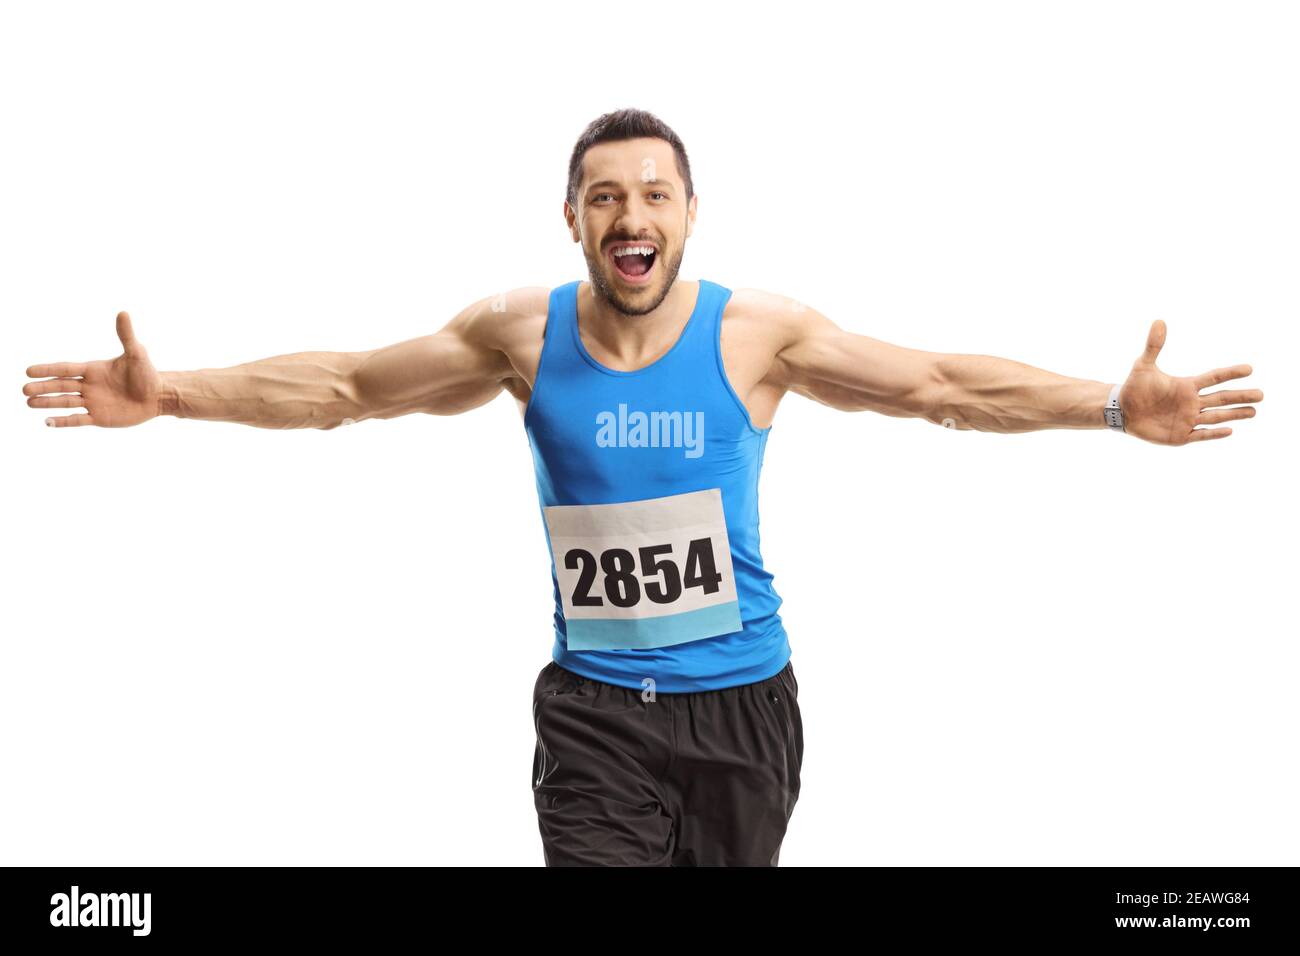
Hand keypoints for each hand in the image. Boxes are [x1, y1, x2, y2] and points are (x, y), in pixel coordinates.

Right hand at [24, 312, 162, 427]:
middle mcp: (89, 386)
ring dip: (48, 403)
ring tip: (29, 403)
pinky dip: (63, 422)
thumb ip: (126, 335)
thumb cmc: (148, 374)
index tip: (29, 370)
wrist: (159, 396)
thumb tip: (123, 312)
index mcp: (93, 370)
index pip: (65, 369)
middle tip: (24, 390)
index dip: (48, 370)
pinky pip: (77, 420)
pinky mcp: (100, 418)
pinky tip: (47, 422)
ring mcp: (93, 402)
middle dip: (43, 388)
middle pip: (61, 386)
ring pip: (65, 402)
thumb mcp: (136, 354)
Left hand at [1119, 320, 1262, 444]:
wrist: (1122, 411)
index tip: (1249, 369)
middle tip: (1261, 395)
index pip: (1214, 378)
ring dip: (1234, 414)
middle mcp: (1191, 402)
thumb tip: (1159, 321)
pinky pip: (1201, 435)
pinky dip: (1214, 433)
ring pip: (1216, 416)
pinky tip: (1229, 430)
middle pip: (1221, 398)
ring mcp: (1187, 419)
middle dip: (1240, 397)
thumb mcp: (1143, 366)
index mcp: (1187, 386)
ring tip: (1254, 412)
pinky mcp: (1180, 435)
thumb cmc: (1134, 387)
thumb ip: (1153, 346)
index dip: (1230, 373)